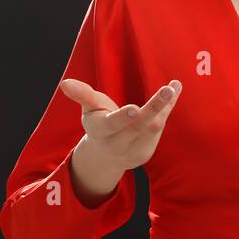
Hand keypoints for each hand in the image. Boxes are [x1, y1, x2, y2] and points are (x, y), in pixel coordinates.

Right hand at [59, 77, 181, 170]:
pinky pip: (160, 129)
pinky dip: (167, 109)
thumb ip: (82, 95)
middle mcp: (117, 144)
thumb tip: (64, 83)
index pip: (112, 125)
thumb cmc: (99, 123)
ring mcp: (133, 151)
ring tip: (172, 87)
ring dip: (164, 107)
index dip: (123, 118)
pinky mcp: (146, 152)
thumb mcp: (89, 109)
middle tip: (167, 90)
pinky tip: (175, 89)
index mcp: (100, 131)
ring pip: (152, 128)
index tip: (135, 108)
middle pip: (138, 127)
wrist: (106, 155)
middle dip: (153, 108)